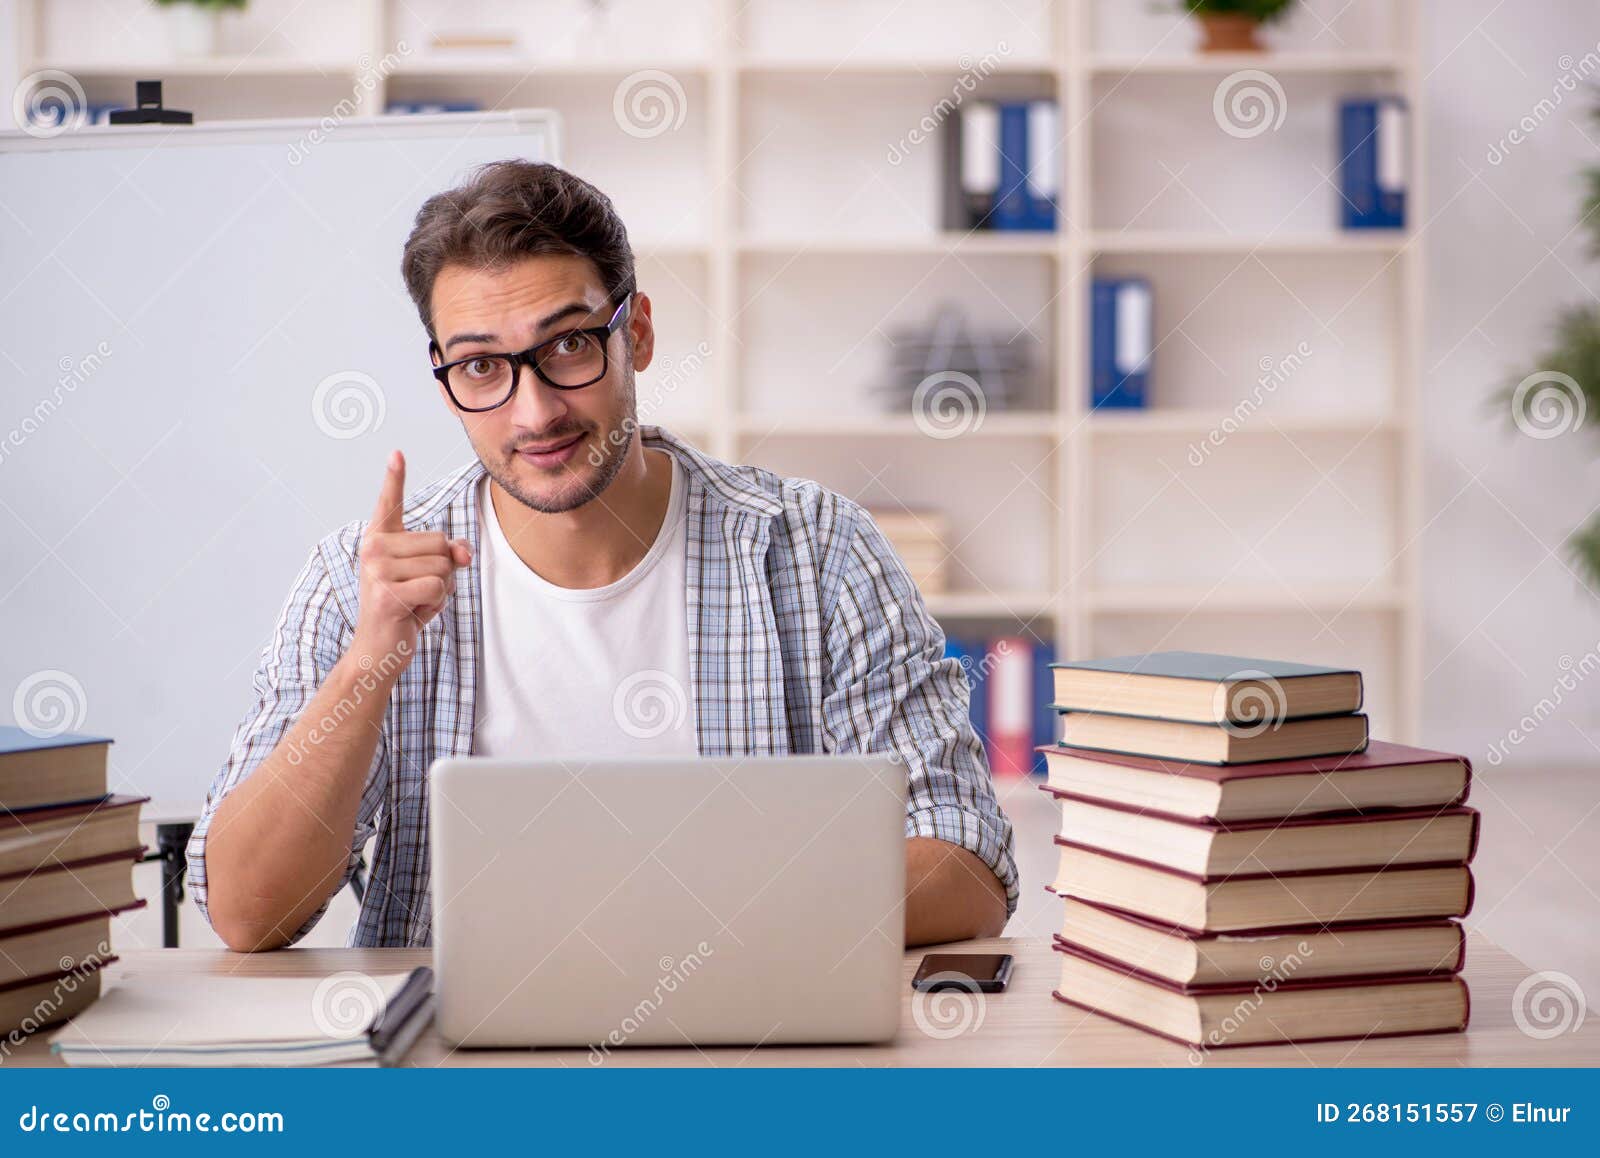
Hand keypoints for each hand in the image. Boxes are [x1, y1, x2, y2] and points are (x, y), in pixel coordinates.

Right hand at [351, 450, 471, 664]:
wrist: (378, 650)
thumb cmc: (405, 607)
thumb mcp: (430, 574)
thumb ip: (449, 554)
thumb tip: (464, 552)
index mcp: (379, 539)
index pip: (389, 503)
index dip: (394, 477)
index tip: (397, 453)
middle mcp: (373, 548)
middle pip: (440, 542)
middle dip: (442, 570)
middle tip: (416, 590)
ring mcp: (377, 570)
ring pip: (442, 566)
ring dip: (440, 589)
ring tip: (414, 601)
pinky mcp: (387, 594)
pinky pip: (438, 587)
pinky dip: (436, 604)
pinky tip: (413, 613)